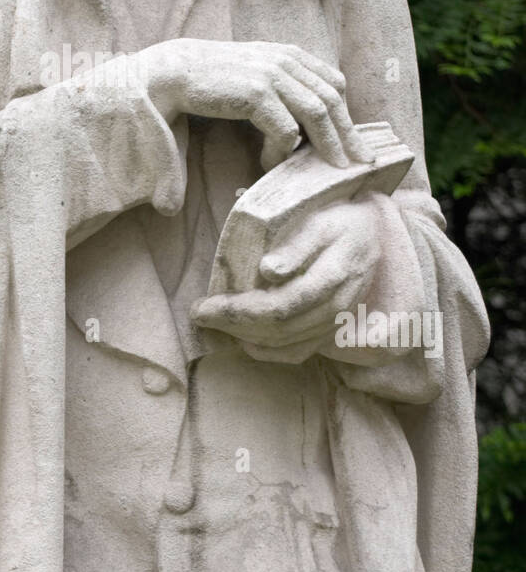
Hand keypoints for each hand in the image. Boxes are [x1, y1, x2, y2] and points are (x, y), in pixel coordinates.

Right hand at [143, 39, 369, 170]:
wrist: (173, 71)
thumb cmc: (211, 79)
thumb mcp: (255, 74)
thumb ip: (281, 86)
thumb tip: (305, 121)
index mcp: (289, 54)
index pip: (334, 83)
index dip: (347, 114)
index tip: (355, 141)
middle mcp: (286, 60)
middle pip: (331, 100)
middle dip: (348, 134)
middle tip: (358, 163)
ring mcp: (272, 75)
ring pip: (317, 114)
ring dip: (324, 147)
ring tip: (328, 171)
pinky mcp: (256, 93)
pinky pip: (285, 131)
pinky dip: (283, 152)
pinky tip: (270, 163)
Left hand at [192, 197, 382, 362]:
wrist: (371, 233)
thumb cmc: (339, 220)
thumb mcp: (319, 221)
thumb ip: (296, 246)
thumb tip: (267, 271)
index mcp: (335, 273)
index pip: (281, 304)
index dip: (239, 310)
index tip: (204, 305)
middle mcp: (338, 305)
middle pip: (280, 327)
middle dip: (233, 324)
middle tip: (200, 312)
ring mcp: (336, 321)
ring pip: (287, 343)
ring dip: (246, 336)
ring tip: (215, 322)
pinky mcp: (332, 329)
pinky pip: (299, 351)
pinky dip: (269, 351)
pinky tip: (245, 342)